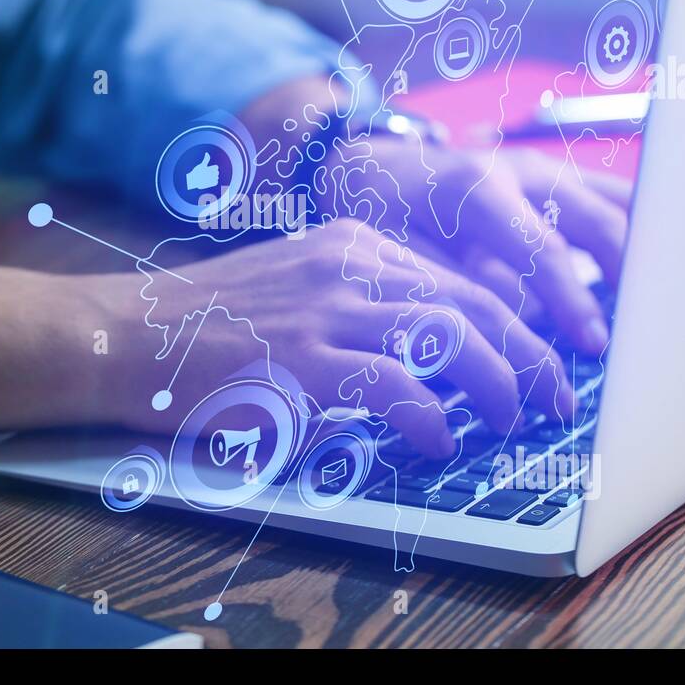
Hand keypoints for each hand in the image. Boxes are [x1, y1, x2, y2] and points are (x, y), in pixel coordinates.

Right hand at [0, 224, 574, 457]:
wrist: (127, 332)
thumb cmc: (209, 323)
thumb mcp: (296, 288)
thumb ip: (362, 305)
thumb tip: (432, 350)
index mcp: (353, 244)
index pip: (459, 280)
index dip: (514, 323)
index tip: (542, 360)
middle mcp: (350, 264)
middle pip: (472, 303)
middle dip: (529, 354)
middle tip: (557, 396)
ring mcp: (326, 308)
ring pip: (449, 334)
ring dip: (497, 382)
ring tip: (515, 419)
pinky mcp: (302, 359)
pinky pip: (394, 383)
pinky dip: (431, 415)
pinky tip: (439, 439)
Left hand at [337, 138, 630, 354]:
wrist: (377, 168)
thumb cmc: (384, 216)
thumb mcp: (396, 252)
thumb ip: (453, 283)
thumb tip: (518, 318)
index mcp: (474, 187)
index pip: (542, 249)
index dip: (571, 300)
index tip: (594, 345)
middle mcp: (518, 169)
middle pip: (596, 219)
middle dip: (625, 278)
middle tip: (643, 332)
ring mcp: (545, 168)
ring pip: (615, 202)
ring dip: (643, 252)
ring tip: (665, 305)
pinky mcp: (559, 176)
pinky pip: (612, 198)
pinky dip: (640, 231)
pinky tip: (659, 273)